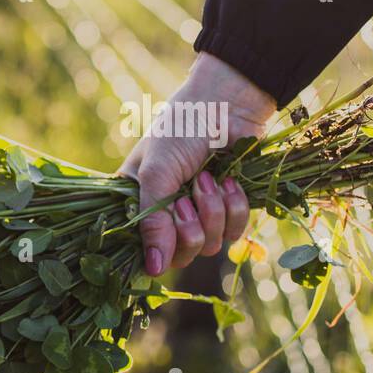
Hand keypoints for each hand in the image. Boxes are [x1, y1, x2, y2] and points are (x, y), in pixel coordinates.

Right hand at [120, 52, 274, 275]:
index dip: (159, 244)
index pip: (143, 248)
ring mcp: (199, 214)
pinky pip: (234, 233)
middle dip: (190, 225)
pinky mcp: (229, 210)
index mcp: (138, 204)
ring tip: (211, 179)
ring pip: (208, 246)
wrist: (228, 103)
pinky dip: (235, 208)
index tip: (171, 218)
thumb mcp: (157, 173)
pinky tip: (230, 182)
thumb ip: (153, 222)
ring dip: (214, 212)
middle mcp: (166, 215)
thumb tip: (153, 269)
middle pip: (179, 254)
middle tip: (191, 192)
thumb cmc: (181, 130)